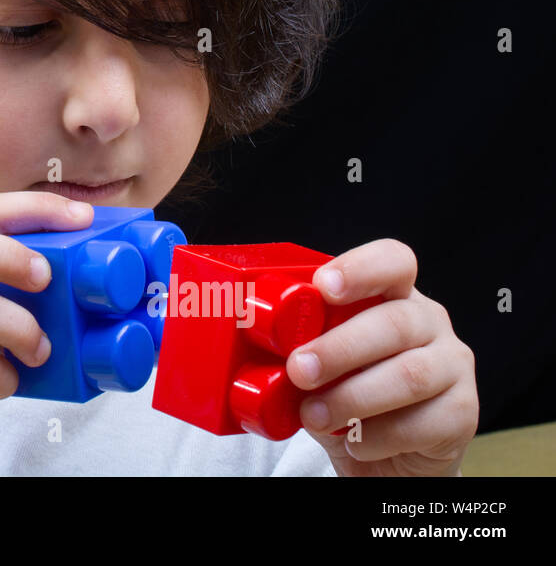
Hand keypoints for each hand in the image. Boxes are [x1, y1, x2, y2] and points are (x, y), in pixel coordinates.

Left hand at [285, 238, 478, 475]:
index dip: (361, 269)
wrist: (385, 454)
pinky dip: (378, 436)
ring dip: (353, 397)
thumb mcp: (320, 360)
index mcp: (394, 294)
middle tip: (299, 370)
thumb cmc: (346, 390)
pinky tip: (353, 442)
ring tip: (313, 415)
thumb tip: (253, 337)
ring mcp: (453, 366)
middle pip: (395, 322)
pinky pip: (422, 423)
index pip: (392, 262)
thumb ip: (302, 342)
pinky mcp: (463, 413)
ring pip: (410, 375)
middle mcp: (429, 322)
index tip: (322, 286)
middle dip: (340, 348)